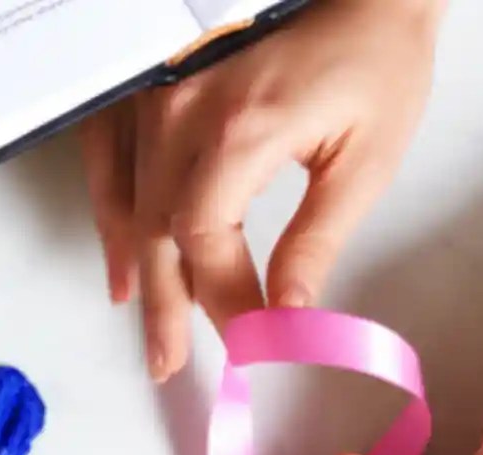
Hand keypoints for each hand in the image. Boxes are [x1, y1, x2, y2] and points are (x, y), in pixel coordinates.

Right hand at [77, 0, 443, 380]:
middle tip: (171, 366)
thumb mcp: (365, 158)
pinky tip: (120, 255)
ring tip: (148, 329)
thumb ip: (317, 239)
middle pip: (157, 231)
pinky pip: (107, 152)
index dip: (224, 302)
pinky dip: (110, 207)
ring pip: (126, 198)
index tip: (254, 342)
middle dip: (168, 306)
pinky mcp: (151, 79)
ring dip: (135, 268)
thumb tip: (288, 315)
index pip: (206, 242)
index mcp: (239, 131)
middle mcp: (181, 110)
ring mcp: (156, 90)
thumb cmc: (375, 60)